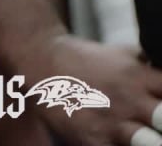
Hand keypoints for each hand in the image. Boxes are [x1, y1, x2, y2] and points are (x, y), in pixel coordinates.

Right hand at [19, 35, 161, 144]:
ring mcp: (111, 121)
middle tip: (159, 126)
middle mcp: (130, 99)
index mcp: (142, 77)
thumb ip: (152, 68)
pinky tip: (123, 144)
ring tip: (146, 137)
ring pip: (150, 143)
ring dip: (151, 141)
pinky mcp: (91, 139)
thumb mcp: (125, 54)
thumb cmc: (86, 59)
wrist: (41, 59)